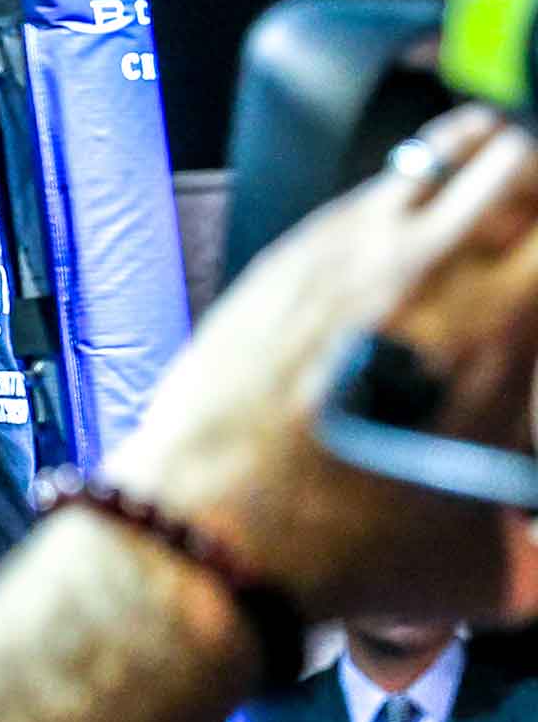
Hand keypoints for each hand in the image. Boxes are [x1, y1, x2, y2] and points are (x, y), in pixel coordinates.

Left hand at [112, 108, 537, 623]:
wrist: (214, 535)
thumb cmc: (352, 552)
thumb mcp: (494, 566)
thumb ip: (529, 540)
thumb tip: (526, 536)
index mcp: (507, 326)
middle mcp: (432, 267)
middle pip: (520, 159)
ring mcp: (351, 250)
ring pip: (442, 155)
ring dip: (484, 162)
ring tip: (500, 184)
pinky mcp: (288, 257)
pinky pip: (370, 190)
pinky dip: (411, 190)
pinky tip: (413, 224)